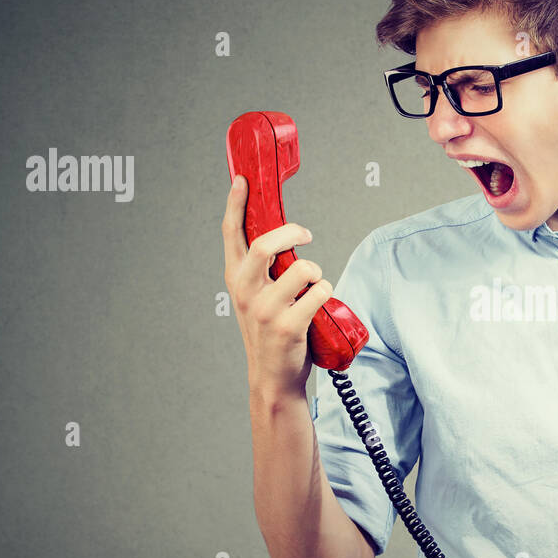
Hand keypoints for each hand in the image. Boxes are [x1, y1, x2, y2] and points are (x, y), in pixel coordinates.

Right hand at [221, 174, 334, 400]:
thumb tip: (285, 234)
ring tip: (313, 285)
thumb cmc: (271, 332)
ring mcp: (266, 310)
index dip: (236, 203)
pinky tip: (319, 303)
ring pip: (301, 269)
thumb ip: (264, 268)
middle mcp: (246, 291)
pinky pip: (319, 292)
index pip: (231, 233)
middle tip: (305, 235)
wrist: (273, 377)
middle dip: (292, 232)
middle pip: (265, 245)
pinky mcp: (288, 326)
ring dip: (316, 272)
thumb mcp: (257, 296)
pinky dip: (326, 292)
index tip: (242, 179)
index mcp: (236, 279)